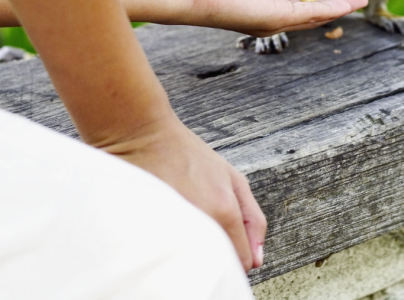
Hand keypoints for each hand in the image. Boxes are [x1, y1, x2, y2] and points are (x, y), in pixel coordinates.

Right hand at [103, 109, 265, 270]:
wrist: (146, 137)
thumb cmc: (186, 153)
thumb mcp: (232, 177)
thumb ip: (252, 218)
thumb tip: (257, 259)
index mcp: (224, 211)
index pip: (243, 261)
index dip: (240, 255)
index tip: (232, 246)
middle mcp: (201, 223)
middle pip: (219, 266)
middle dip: (219, 255)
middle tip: (209, 232)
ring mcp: (176, 230)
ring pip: (196, 263)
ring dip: (197, 253)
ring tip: (189, 226)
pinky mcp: (153, 233)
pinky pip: (171, 256)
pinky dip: (175, 248)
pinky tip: (172, 227)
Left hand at [157, 0, 366, 34]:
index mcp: (249, 1)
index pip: (286, 1)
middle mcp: (260, 15)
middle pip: (304, 12)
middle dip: (332, 6)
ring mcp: (265, 19)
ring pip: (309, 15)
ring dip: (337, 8)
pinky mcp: (269, 18)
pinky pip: (306, 14)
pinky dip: (330, 9)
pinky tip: (349, 2)